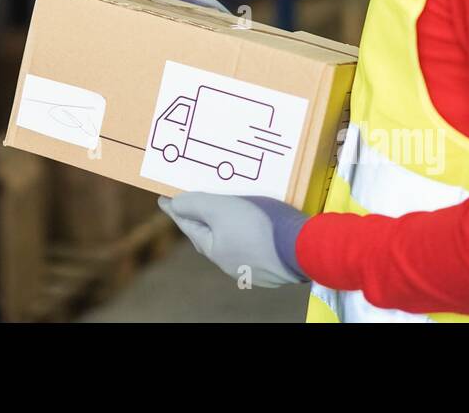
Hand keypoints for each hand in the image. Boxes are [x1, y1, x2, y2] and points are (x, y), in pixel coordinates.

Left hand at [158, 193, 308, 287]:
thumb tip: (173, 204)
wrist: (304, 247)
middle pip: (211, 237)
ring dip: (229, 226)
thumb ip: (194, 205)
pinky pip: (257, 245)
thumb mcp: (219, 208)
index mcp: (216, 251)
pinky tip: (258, 223)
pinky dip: (252, 232)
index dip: (176, 210)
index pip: (189, 227)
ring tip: (228, 210)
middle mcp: (232, 264)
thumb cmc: (257, 226)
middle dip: (202, 219)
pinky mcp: (277, 264)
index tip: (164, 200)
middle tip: (194, 204)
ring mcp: (256, 268)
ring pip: (235, 242)